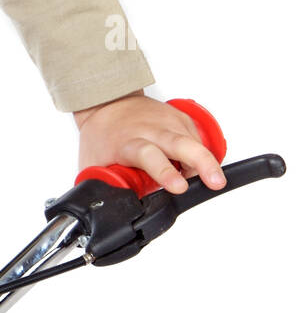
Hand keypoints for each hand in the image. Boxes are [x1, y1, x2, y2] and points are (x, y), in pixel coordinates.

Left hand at [74, 91, 226, 193]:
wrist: (107, 101)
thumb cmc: (103, 134)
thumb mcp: (96, 163)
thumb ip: (107, 187)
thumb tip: (112, 210)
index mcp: (129, 142)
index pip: (149, 155)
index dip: (165, 172)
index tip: (178, 187)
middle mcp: (151, 130)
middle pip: (181, 143)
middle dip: (202, 163)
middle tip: (216, 182)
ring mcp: (168, 121)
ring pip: (194, 141)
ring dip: (205, 163)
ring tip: (210, 179)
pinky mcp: (181, 119)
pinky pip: (198, 139)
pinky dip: (201, 155)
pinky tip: (194, 165)